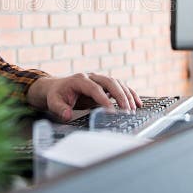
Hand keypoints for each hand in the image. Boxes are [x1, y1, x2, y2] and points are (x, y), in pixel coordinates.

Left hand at [26, 73, 141, 121]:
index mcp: (79, 80)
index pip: (94, 88)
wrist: (57, 87)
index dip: (104, 98)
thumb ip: (60, 109)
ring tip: (134, 108)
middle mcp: (91, 77)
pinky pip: (120, 87)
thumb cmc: (56, 95)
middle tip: (127, 110)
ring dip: (127, 95)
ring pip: (117, 83)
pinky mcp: (105, 85)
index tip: (111, 110)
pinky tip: (138, 103)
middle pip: (109, 82)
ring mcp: (99, 79)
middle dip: (120, 95)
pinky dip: (130, 94)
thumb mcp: (53, 102)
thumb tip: (67, 115)